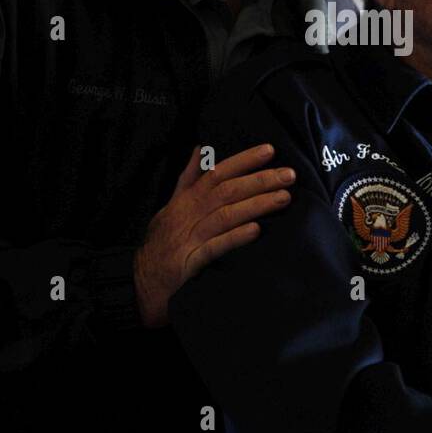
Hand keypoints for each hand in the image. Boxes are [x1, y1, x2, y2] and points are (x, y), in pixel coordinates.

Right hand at [133, 143, 294, 328]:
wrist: (142, 281)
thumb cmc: (161, 242)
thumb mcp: (171, 205)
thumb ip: (188, 178)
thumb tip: (199, 150)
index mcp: (187, 199)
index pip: (218, 172)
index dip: (243, 160)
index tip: (269, 150)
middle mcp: (189, 214)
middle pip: (227, 191)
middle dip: (260, 180)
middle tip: (289, 175)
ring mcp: (190, 237)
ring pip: (225, 215)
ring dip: (256, 205)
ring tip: (283, 198)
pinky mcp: (190, 261)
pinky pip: (215, 247)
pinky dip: (235, 237)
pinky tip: (256, 230)